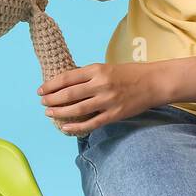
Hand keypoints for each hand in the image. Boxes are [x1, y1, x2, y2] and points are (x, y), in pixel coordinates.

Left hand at [38, 62, 165, 136]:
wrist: (154, 82)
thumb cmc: (130, 73)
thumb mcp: (107, 67)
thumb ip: (88, 75)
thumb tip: (66, 83)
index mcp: (97, 69)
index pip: (67, 78)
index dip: (51, 85)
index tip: (41, 90)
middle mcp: (101, 84)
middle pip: (69, 94)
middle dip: (52, 99)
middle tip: (42, 102)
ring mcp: (108, 100)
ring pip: (77, 109)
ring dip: (60, 112)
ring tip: (49, 113)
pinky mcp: (114, 114)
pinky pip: (92, 123)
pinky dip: (76, 126)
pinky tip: (65, 127)